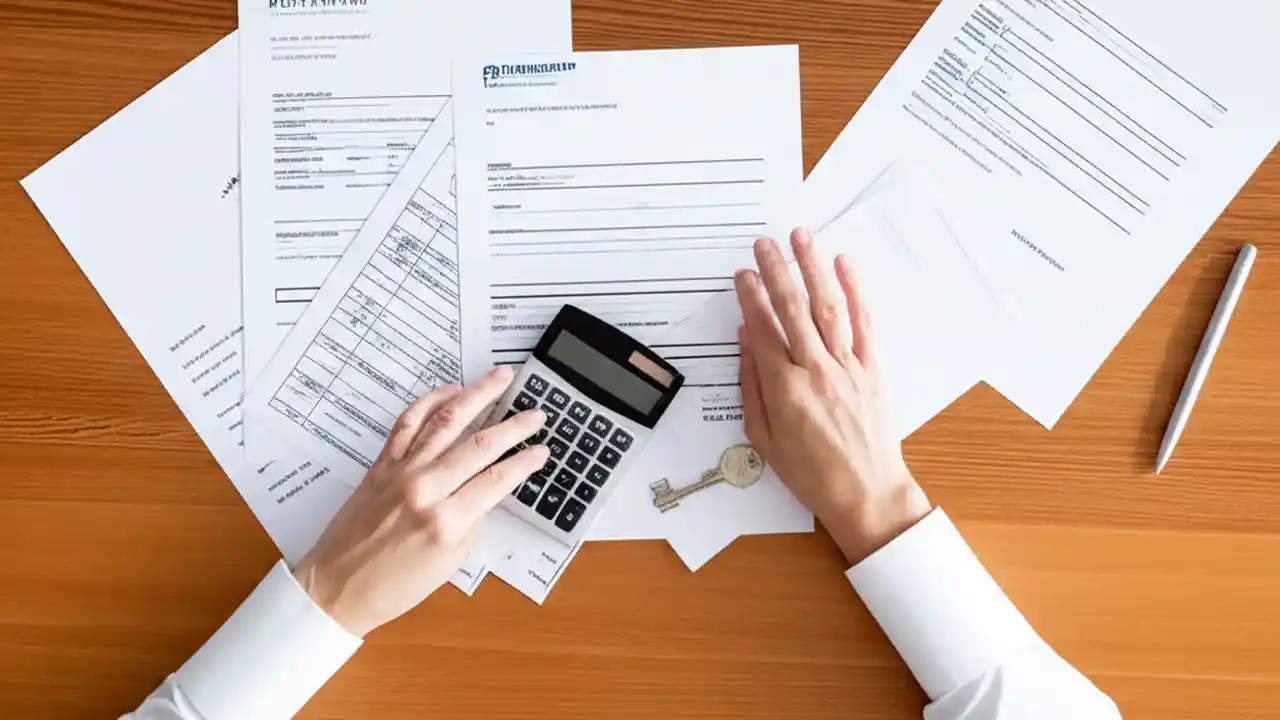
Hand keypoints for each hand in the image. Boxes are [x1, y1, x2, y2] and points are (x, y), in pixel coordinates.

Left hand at [291, 366, 548, 636]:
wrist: (335, 587)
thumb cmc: (392, 587)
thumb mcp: (448, 565)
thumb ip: (471, 524)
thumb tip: (487, 492)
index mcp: (446, 522)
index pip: (497, 480)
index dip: (524, 462)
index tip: (542, 450)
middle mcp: (425, 489)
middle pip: (480, 445)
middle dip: (514, 426)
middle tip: (536, 413)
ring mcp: (401, 472)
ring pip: (446, 421)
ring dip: (477, 395)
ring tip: (500, 378)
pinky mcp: (381, 465)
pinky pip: (407, 423)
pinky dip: (430, 401)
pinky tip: (450, 390)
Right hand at [735, 228, 931, 564]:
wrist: (866, 493)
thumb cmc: (811, 473)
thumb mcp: (764, 438)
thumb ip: (752, 386)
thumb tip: (745, 340)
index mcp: (784, 389)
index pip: (762, 329)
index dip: (750, 297)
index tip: (741, 274)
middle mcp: (815, 370)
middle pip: (791, 309)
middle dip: (775, 271)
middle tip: (763, 243)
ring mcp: (848, 367)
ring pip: (826, 306)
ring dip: (812, 268)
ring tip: (801, 237)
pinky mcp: (874, 369)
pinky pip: (864, 322)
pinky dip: (855, 290)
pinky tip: (843, 265)